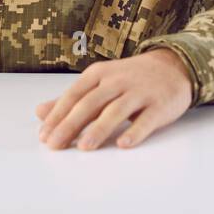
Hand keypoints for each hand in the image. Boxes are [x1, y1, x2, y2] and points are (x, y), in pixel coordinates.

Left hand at [34, 49, 193, 150]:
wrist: (173, 66)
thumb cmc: (130, 79)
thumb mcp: (99, 83)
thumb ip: (71, 99)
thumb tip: (40, 113)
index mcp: (99, 74)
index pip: (74, 95)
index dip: (58, 115)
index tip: (45, 136)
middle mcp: (117, 80)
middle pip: (91, 103)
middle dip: (71, 124)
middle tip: (56, 145)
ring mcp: (140, 92)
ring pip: (116, 110)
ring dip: (99, 129)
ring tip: (84, 147)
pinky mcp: (160, 105)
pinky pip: (146, 120)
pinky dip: (135, 132)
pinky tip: (123, 144)